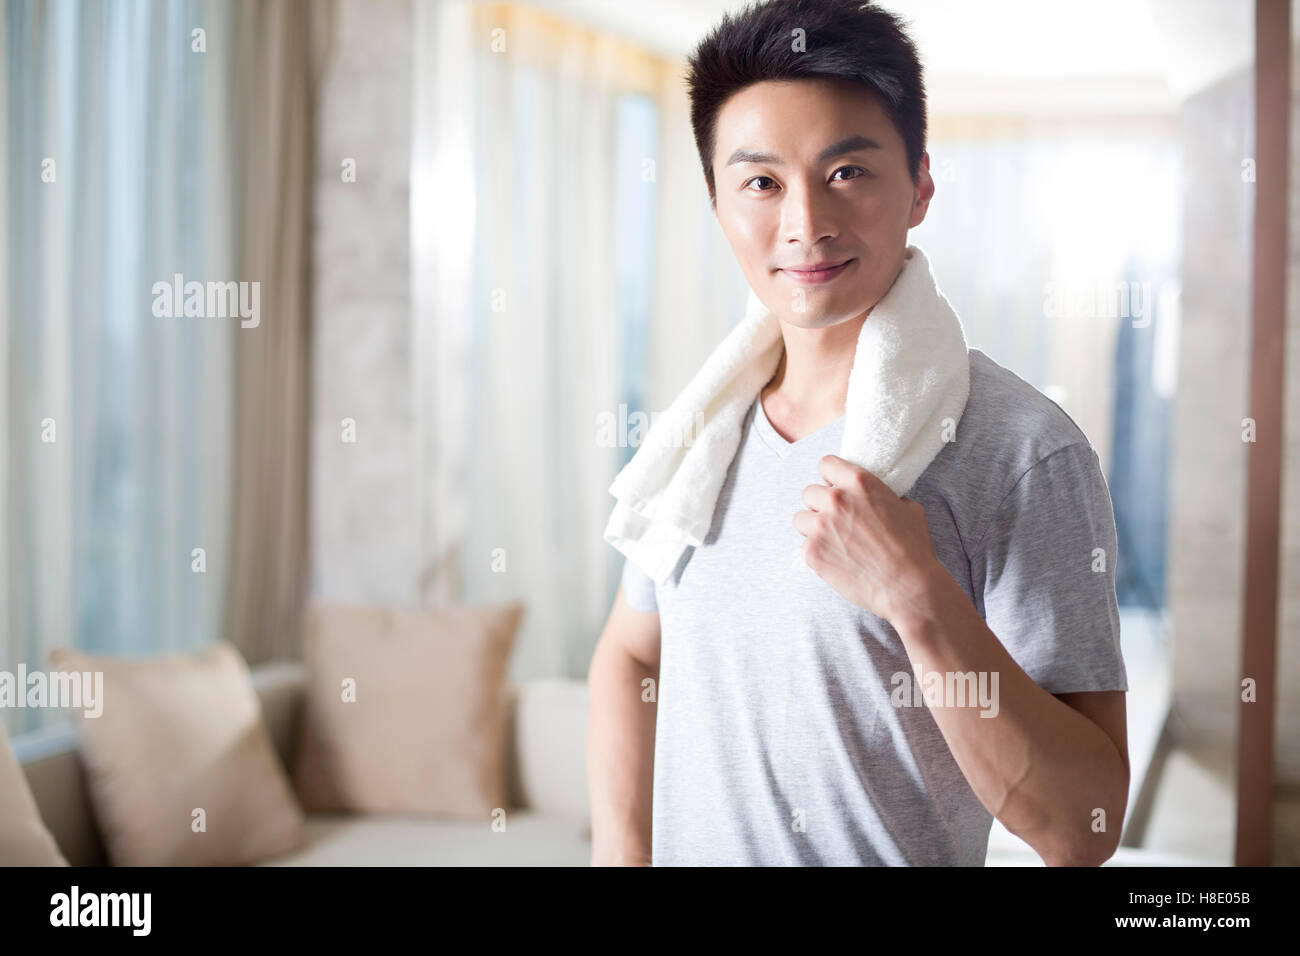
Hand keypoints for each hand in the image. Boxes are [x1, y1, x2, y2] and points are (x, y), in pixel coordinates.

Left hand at [793, 454, 944, 624]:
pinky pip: (803, 545)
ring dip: (813, 528)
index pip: (826, 464)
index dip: (830, 478)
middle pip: (809, 492)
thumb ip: (884, 495)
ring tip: (834, 542)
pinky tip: (836, 560)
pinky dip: (816, 553)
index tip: (835, 489)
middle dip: (820, 505)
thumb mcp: (908, 508)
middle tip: (836, 522)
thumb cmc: (913, 549)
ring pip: (801, 519)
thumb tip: (876, 496)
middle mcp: (836, 499)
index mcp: (860, 482)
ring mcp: (821, 526)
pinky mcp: (812, 551)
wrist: (907, 586)